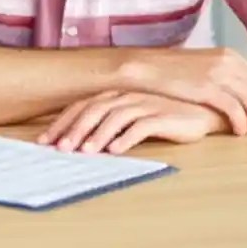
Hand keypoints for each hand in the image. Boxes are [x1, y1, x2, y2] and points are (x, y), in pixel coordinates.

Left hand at [37, 91, 226, 154]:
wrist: (201, 112)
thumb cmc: (161, 117)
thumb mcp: (130, 118)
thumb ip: (106, 125)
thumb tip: (76, 145)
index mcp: (114, 95)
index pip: (81, 107)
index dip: (61, 123)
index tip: (44, 141)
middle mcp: (126, 96)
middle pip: (93, 111)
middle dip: (74, 130)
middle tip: (61, 149)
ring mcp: (145, 104)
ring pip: (115, 117)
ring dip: (98, 135)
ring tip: (86, 152)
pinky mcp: (164, 115)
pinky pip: (142, 126)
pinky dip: (126, 138)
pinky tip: (115, 150)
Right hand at [124, 48, 246, 134]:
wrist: (143, 68)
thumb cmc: (170, 71)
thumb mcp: (201, 67)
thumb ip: (222, 74)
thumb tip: (239, 89)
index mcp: (229, 55)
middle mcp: (228, 62)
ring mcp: (218, 74)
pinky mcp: (207, 88)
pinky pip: (235, 108)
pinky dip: (242, 122)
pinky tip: (239, 132)